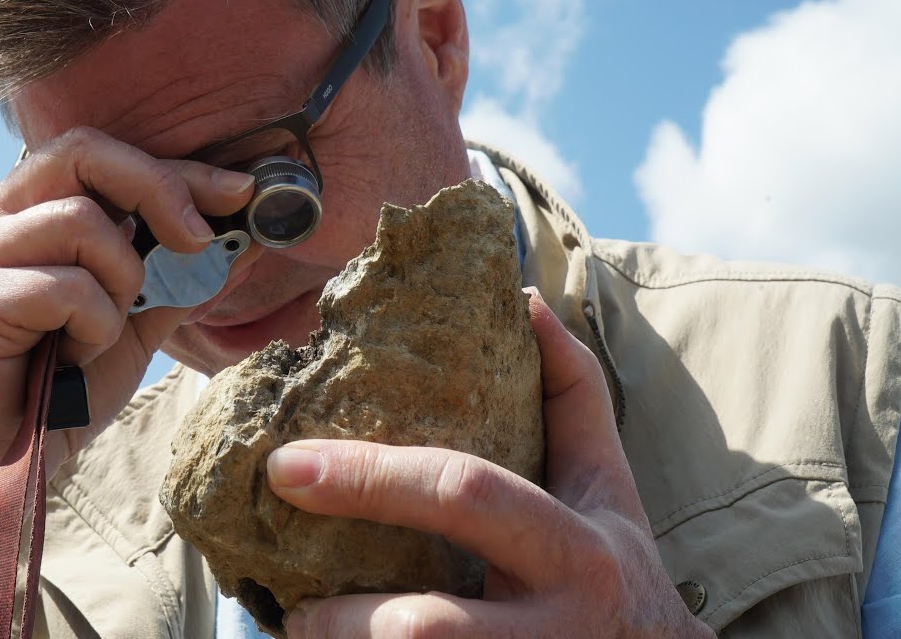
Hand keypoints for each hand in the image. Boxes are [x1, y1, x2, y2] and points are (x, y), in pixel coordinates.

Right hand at [0, 127, 255, 509]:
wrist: (6, 468)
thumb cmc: (64, 390)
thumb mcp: (137, 323)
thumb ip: (181, 277)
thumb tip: (247, 235)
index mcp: (26, 211)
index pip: (102, 155)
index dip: (177, 168)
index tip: (242, 190)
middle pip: (84, 153)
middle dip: (158, 189)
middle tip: (197, 238)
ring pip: (83, 222)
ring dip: (120, 285)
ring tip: (98, 334)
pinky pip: (67, 288)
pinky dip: (93, 328)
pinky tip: (70, 359)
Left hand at [265, 290, 712, 637]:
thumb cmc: (617, 563)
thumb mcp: (607, 481)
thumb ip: (569, 391)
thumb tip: (522, 299)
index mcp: (573, 545)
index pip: (462, 494)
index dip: (369, 477)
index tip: (286, 465)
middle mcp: (553, 623)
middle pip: (425, 628)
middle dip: (343, 619)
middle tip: (287, 608)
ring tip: (309, 636)